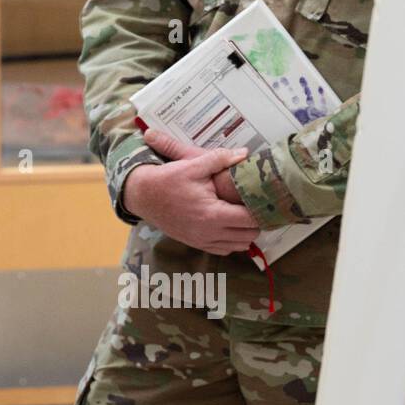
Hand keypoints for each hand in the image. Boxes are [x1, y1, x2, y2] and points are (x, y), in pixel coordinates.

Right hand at [123, 128, 258, 254]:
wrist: (142, 195)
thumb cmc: (167, 180)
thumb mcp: (192, 165)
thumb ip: (220, 159)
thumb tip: (244, 154)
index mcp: (212, 214)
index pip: (250, 220)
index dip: (260, 210)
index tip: (263, 199)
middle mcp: (209, 232)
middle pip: (249, 235)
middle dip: (256, 221)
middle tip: (255, 205)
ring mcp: (202, 240)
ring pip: (239, 246)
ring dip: (245, 232)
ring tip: (244, 214)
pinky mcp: (196, 243)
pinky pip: (224, 250)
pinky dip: (231, 241)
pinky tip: (230, 225)